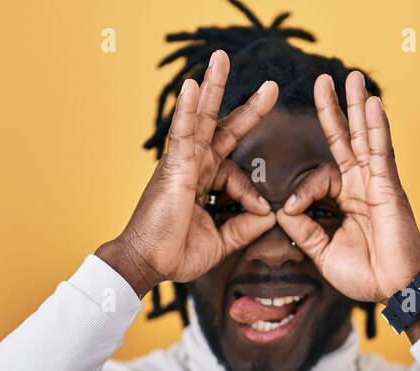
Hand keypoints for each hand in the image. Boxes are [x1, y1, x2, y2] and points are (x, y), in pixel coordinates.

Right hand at [97, 51, 278, 298]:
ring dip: (213, 88)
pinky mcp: (174, 166)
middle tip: (271, 85)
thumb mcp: (221, 241)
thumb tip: (271, 214)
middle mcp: (195, 166)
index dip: (252, 194)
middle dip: (246, 107)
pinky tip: (193, 85)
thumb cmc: (176, 252)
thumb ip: (245, 226)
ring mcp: (184, 163)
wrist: (148, 263)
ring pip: (203, 119)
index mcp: (204, 182)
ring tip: (221, 59)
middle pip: (223, 128)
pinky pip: (183, 132)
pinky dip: (188, 109)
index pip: (238, 176)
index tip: (261, 212)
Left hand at [275, 71, 419, 304]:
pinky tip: (372, 103)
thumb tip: (284, 210)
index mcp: (344, 202)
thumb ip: (304, 231)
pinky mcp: (388, 186)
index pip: (318, 180)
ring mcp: (375, 183)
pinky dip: (376, 127)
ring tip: (352, 78)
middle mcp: (360, 187)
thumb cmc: (366, 276)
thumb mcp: (323, 254)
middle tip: (323, 82)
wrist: (395, 289)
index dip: (302, 192)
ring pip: (363, 138)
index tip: (294, 210)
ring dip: (357, 107)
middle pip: (344, 140)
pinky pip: (380, 151)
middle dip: (333, 111)